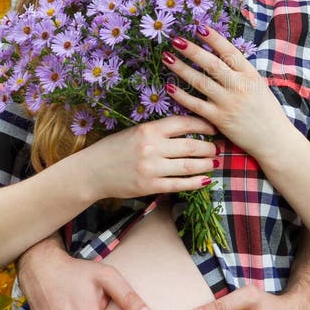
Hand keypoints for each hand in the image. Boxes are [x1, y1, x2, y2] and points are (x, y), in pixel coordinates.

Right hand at [82, 114, 217, 200]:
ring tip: (214, 163)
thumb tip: (189, 131)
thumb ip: (159, 131)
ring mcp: (151, 168)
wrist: (92, 171)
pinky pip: (179, 185)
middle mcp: (151, 147)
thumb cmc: (114, 149)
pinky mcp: (150, 186)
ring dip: (206, 165)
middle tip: (217, 148)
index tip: (213, 129)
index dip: (203, 125)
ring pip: (189, 166)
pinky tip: (205, 180)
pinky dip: (196, 182)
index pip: (183, 123)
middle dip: (209, 148)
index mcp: (148, 129)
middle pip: (191, 146)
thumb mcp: (135, 132)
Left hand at [162, 30, 288, 161]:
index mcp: (250, 75)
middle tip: (176, 40)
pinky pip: (196, 105)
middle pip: (211, 64)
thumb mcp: (259, 86)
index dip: (214, 39)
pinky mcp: (219, 119)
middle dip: (192, 50)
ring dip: (181, 68)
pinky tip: (169, 87)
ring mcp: (228, 103)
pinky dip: (181, 96)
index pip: (230, 52)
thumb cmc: (267, 112)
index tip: (200, 28)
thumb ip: (241, 73)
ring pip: (200, 82)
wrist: (274, 140)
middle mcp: (239, 86)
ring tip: (167, 58)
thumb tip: (222, 57)